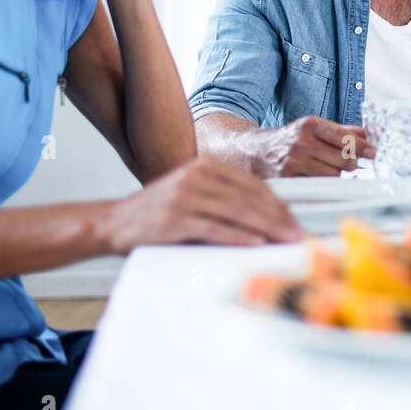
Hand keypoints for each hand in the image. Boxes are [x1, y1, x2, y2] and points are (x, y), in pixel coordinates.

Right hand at [100, 156, 301, 253]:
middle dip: (278, 218)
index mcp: (205, 166)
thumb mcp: (193, 194)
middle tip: (298, 235)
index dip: (278, 204)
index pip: (253, 185)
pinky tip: (256, 243)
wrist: (113, 222)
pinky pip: (214, 228)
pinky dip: (238, 236)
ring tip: (285, 240)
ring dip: (267, 228)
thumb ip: (224, 199)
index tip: (295, 221)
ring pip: (237, 211)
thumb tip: (267, 218)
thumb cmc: (158, 214)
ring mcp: (185, 196)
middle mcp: (196, 176)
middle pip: (249, 198)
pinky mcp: (174, 219)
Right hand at [260, 116, 374, 176]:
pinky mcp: (288, 180)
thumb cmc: (291, 140)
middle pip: (343, 158)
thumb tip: (375, 133)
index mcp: (310, 125)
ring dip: (337, 174)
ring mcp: (293, 162)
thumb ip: (345, 131)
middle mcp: (301, 142)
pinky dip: (324, 183)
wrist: (256, 152)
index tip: (373, 152)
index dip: (362, 145)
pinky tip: (318, 176)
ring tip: (329, 168)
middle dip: (352, 161)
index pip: (343, 136)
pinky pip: (319, 186)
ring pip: (333, 175)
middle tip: (350, 161)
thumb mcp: (315, 128)